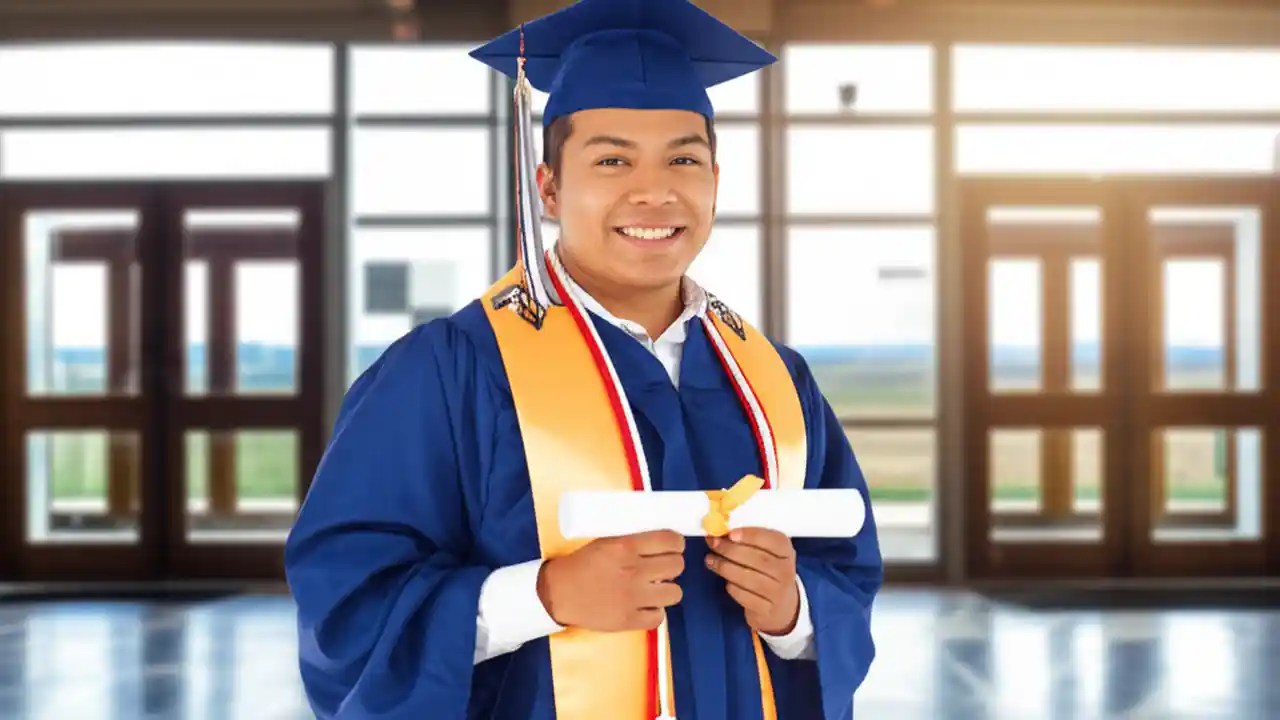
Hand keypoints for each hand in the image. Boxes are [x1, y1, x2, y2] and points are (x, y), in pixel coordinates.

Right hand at [537, 530, 684, 632]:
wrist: (559, 593)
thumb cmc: (582, 565)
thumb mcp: (606, 541)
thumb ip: (633, 540)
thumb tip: (662, 541)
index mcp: (626, 546)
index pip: (670, 540)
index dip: (676, 543)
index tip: (673, 547)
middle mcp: (633, 571)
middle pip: (677, 565)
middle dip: (672, 565)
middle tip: (662, 568)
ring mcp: (632, 597)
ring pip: (674, 592)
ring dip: (666, 590)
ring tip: (654, 588)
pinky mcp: (628, 620)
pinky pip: (660, 617)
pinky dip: (654, 612)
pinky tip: (644, 605)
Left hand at [705, 528, 798, 635]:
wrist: (782, 606)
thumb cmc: (769, 572)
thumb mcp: (767, 554)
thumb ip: (749, 541)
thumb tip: (720, 531)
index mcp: (786, 552)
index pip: (774, 541)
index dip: (752, 536)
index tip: (731, 533)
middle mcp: (786, 572)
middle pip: (759, 559)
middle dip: (732, 550)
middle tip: (714, 543)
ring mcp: (777, 593)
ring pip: (750, 578)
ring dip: (726, 567)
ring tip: (711, 559)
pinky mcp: (766, 610)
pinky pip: (744, 596)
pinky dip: (732, 587)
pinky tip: (725, 580)